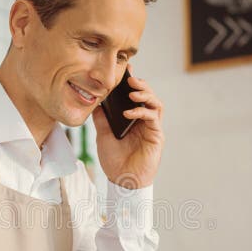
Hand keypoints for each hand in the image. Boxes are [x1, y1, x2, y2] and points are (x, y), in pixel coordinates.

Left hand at [92, 69, 162, 188]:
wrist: (121, 180)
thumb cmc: (114, 160)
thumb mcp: (103, 135)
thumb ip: (102, 118)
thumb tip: (95, 100)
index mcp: (132, 119)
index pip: (135, 96)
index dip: (132, 82)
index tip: (125, 70)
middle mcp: (144, 121)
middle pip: (148, 96)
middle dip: (140, 84)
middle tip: (130, 77)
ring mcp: (151, 128)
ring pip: (155, 103)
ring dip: (145, 94)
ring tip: (132, 91)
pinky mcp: (156, 136)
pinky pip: (153, 118)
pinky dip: (141, 112)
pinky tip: (129, 112)